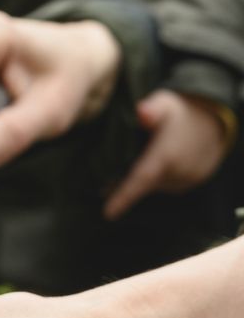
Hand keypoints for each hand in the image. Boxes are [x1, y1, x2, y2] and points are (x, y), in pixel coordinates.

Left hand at [104, 90, 230, 219]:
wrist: (214, 121)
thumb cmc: (181, 112)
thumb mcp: (165, 104)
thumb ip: (152, 108)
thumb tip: (142, 111)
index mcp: (167, 155)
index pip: (141, 179)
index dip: (124, 197)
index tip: (108, 213)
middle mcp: (179, 172)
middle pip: (143, 185)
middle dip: (123, 186)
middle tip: (105, 184)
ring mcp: (188, 179)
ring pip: (154, 187)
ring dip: (141, 183)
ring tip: (130, 170)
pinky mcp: (192, 183)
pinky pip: (167, 186)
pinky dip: (156, 181)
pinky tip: (153, 168)